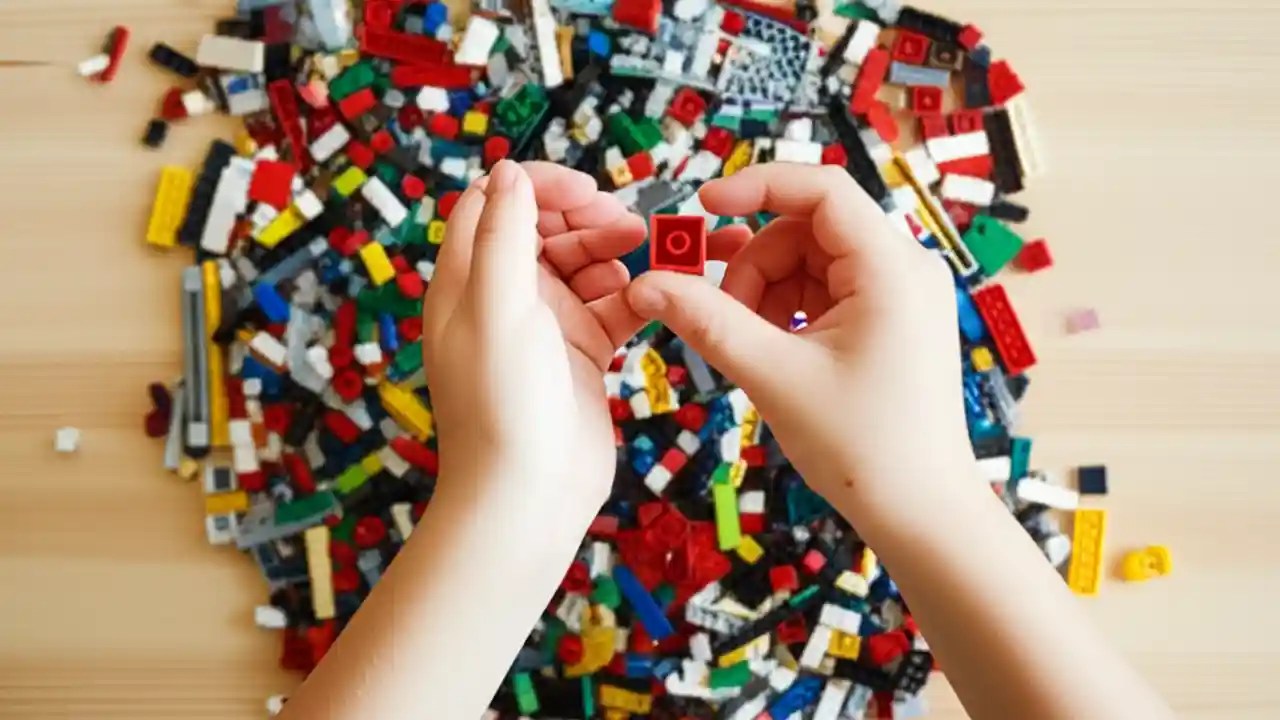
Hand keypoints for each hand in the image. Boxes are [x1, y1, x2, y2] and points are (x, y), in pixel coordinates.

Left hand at [423, 160, 645, 505]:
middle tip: (626, 225)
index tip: (585, 192)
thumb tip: (508, 170)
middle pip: (548, 229)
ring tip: (648, 252)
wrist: (527, 497)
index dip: (539, 186)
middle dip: (587, 218)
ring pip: (587, 264)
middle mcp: (504, 297)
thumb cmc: (502, 403)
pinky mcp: (583, 353)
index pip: (496, 202)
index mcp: (468, 280)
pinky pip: (615, 305)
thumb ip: (504, 234)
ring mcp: (546, 326)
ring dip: (618, 252)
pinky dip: (637, 292)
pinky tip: (659, 289)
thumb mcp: (497, 307)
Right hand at [625, 164, 970, 524]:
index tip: (702, 205)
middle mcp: (906, 268)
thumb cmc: (861, 447)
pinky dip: (790, 311)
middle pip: (808, 229)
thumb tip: (644, 282)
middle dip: (755, 265)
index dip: (758, 186)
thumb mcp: (773, 376)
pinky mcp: (893, 319)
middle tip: (721, 319)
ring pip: (811, 260)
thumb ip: (708, 321)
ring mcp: (903, 294)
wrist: (922, 513)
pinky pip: (827, 289)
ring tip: (751, 348)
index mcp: (892, 268)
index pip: (822, 189)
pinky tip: (775, 352)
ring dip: (767, 292)